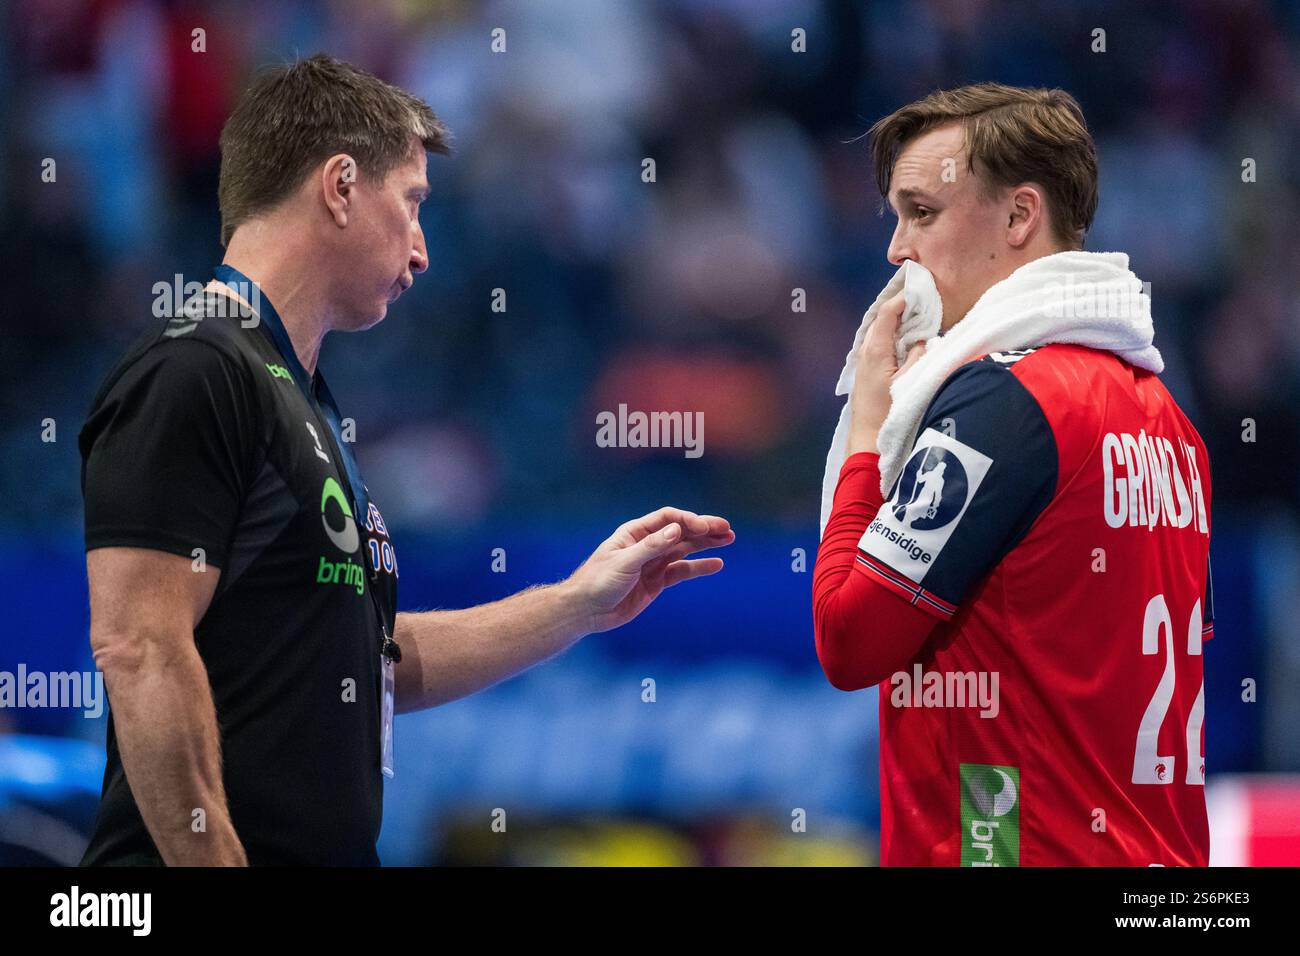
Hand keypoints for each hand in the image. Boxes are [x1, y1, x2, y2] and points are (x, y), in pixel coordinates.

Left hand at [567, 507, 734, 633]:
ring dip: (706, 544)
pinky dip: (699, 567)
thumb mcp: (624, 563)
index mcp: (635, 533)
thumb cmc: (597, 582)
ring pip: (685, 550)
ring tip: (728, 539)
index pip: (667, 519)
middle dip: (704, 529)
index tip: (704, 528)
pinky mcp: (657, 582)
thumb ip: (650, 547)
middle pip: (681, 531)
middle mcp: (647, 544)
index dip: (688, 520)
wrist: (586, 611)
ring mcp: (653, 563)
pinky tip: (717, 564)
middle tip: (727, 529)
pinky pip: (682, 571)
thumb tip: (676, 530)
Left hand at [847, 292, 927, 454]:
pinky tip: (906, 342)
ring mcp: (863, 362)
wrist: (869, 439)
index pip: (887, 313)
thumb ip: (918, 354)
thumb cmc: (890, 411)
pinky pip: (879, 345)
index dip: (903, 299)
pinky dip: (892, 337)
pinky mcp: (866, 372)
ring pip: (880, 333)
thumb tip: (922, 338)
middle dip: (901, 309)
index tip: (919, 292)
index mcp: (876, 349)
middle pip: (882, 320)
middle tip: (921, 302)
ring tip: (917, 318)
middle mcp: (865, 351)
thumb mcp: (910, 380)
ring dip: (897, 324)